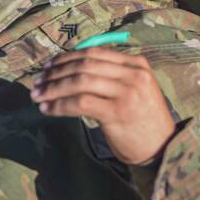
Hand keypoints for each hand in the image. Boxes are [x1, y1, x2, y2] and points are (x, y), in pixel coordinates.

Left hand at [31, 49, 175, 164]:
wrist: (162, 147)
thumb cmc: (143, 119)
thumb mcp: (135, 89)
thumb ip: (112, 76)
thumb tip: (72, 70)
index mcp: (136, 64)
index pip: (94, 52)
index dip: (67, 57)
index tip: (48, 66)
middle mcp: (133, 74)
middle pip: (85, 64)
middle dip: (56, 72)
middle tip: (37, 82)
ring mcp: (126, 92)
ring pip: (80, 82)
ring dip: (54, 88)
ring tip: (38, 96)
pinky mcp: (117, 112)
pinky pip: (81, 103)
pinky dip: (60, 105)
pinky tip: (48, 110)